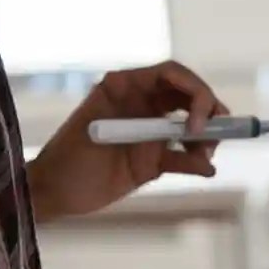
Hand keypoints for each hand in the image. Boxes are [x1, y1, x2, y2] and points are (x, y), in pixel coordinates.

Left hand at [27, 61, 228, 221]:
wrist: (53, 194)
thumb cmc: (67, 159)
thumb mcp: (103, 137)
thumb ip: (146, 138)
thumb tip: (194, 147)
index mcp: (126, 87)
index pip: (172, 74)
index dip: (195, 91)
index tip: (197, 123)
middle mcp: (143, 103)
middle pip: (190, 96)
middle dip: (210, 113)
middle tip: (215, 137)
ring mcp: (150, 130)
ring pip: (193, 124)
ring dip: (206, 138)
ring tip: (205, 158)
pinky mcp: (154, 157)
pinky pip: (185, 155)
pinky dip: (199, 162)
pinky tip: (206, 170)